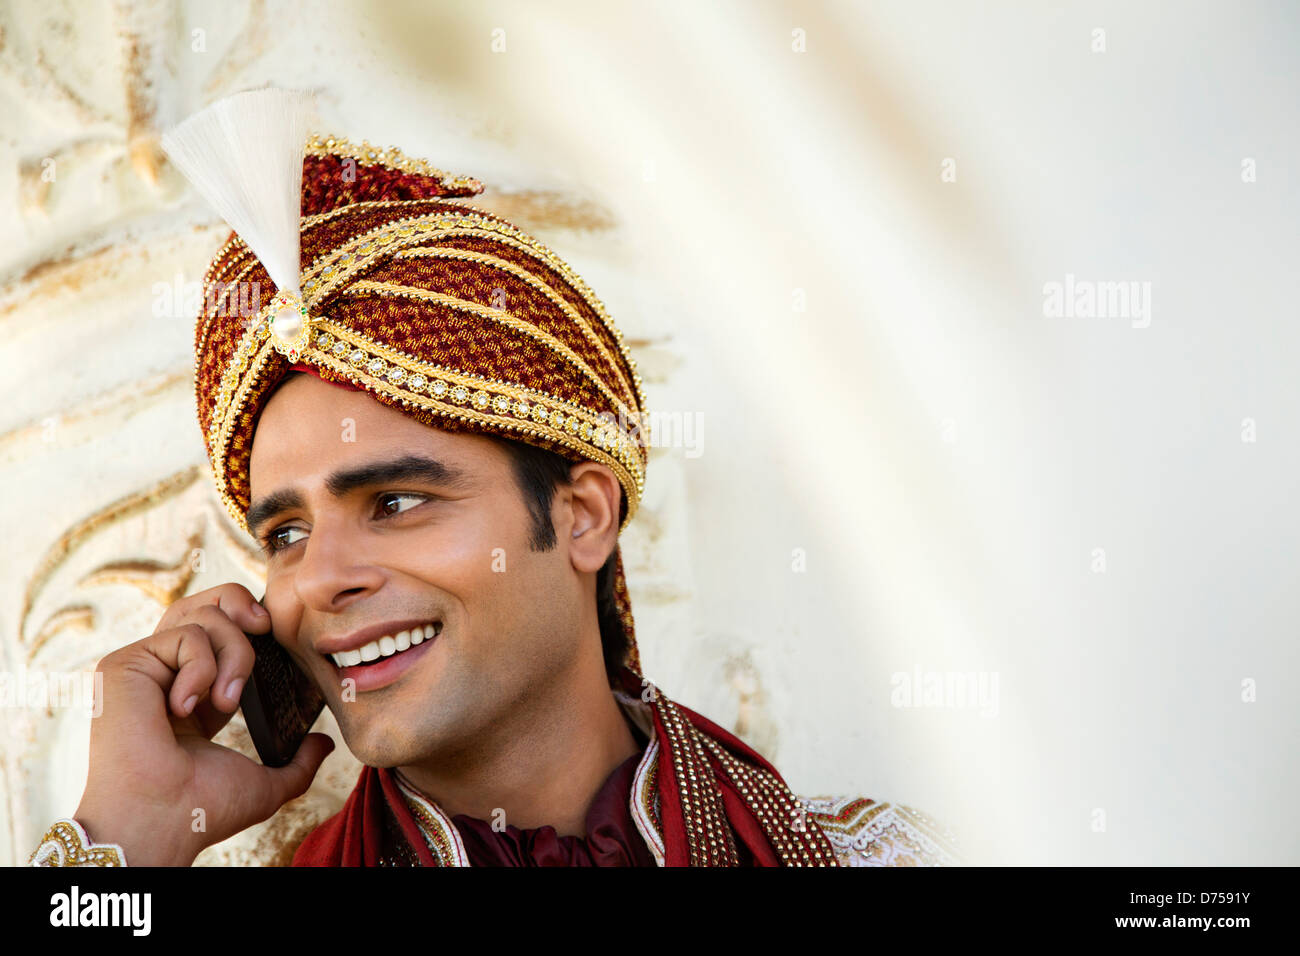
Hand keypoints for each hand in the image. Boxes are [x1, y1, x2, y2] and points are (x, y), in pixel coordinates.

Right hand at [74, 583, 333, 865]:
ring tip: (228, 700)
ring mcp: (142, 668)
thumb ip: (298, 763)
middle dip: (240, 603)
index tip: (272, 632)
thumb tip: (324, 745)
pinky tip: (187, 709)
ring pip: (200, 615)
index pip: (219, 631)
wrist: (165, 820)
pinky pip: (183, 636)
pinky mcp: (124, 665)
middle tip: (264, 628)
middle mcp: (165, 675)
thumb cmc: (203, 810)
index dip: (248, 621)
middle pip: (203, 603)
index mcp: (194, 695)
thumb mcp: (264, 783)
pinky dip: (201, 669)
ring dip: (232, 652)